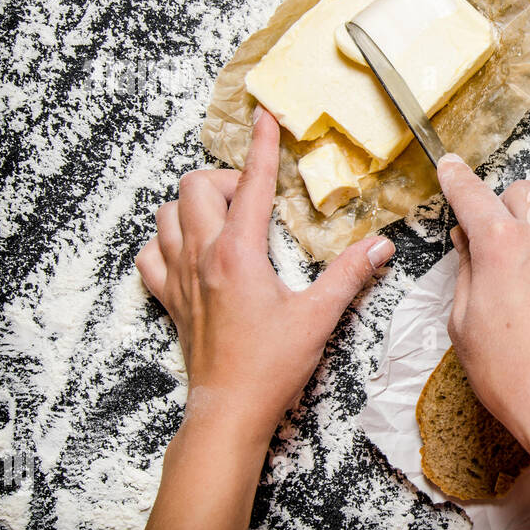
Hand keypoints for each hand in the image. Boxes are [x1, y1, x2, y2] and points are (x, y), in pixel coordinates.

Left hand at [134, 107, 394, 444]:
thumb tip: (380, 247)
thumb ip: (349, 275)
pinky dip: (165, 243)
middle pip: (194, 187)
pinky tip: (190, 252)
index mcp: (239, 254)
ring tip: (224, 218)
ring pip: (165, 214)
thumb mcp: (319, 318)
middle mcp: (202, 257)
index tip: (265, 117)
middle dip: (224, 179)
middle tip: (253, 197)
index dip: (261, 145)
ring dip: (192, 205)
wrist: (228, 412)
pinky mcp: (170, 300)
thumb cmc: (271, 367)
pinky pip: (149, 255)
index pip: (250, 183)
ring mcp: (179, 278)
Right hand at [435, 155, 529, 529]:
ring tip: (517, 292)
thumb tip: (470, 248)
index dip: (456, 179)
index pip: (472, 194)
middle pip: (523, 194)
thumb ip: (467, 275)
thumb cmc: (514, 375)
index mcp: (502, 244)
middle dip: (502, 205)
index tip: (449, 167)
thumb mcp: (465, 327)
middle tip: (486, 239)